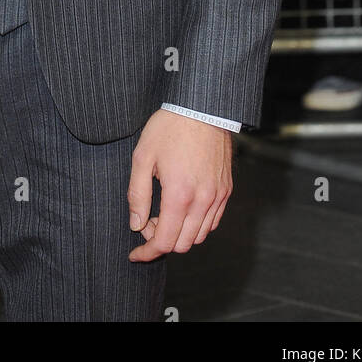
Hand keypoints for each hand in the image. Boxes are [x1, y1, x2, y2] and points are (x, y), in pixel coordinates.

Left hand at [127, 108, 232, 260]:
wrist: (201, 107)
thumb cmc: (169, 128)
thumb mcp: (143, 157)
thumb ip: (138, 195)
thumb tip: (136, 225)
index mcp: (179, 195)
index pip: (165, 242)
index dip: (147, 252)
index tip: (135, 253)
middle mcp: (203, 200)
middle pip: (183, 244)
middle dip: (161, 241)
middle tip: (147, 222)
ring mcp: (218, 196)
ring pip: (199, 236)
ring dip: (179, 234)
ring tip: (163, 214)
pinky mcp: (226, 189)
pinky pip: (212, 221)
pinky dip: (196, 225)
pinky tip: (182, 209)